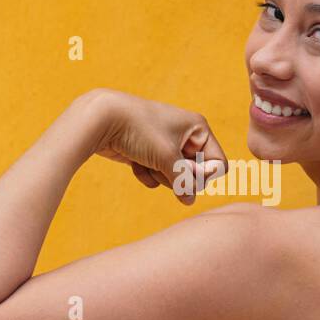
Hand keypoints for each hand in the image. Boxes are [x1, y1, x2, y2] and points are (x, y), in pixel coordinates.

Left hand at [86, 89, 227, 204]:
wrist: (101, 118)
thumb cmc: (139, 130)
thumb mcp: (166, 157)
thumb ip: (183, 181)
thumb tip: (189, 200)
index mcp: (198, 128)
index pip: (217, 164)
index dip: (204, 175)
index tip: (186, 172)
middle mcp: (185, 134)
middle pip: (195, 173)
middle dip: (178, 176)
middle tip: (163, 166)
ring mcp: (165, 144)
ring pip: (175, 176)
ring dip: (161, 176)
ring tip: (147, 163)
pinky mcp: (148, 153)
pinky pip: (157, 175)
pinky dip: (147, 174)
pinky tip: (135, 165)